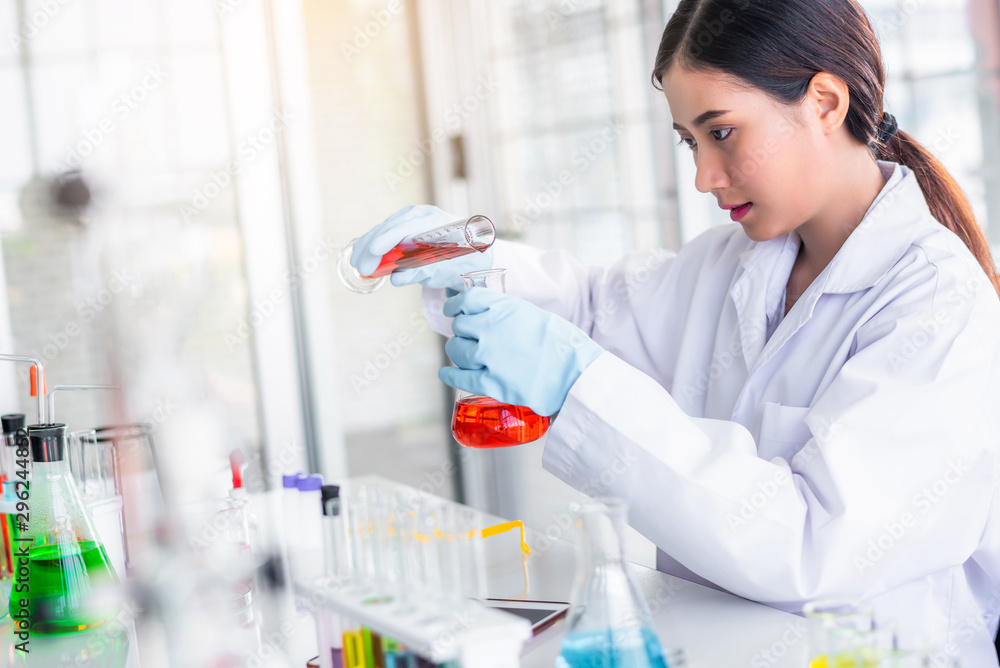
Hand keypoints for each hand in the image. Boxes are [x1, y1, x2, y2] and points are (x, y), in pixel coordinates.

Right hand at [350, 205, 493, 290]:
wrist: (473, 247)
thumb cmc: (461, 259)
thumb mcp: (445, 270)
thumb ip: (421, 273)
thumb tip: (396, 279)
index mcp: (436, 222)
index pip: (407, 227)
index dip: (389, 239)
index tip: (374, 251)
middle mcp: (422, 214)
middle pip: (391, 227)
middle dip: (372, 247)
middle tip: (361, 268)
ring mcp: (413, 216)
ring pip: (385, 227)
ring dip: (368, 244)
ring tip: (355, 263)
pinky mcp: (406, 222)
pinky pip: (386, 230)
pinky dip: (373, 241)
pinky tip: (362, 253)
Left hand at [438, 288, 603, 416]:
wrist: (576, 375)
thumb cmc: (563, 345)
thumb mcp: (535, 316)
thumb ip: (509, 314)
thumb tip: (490, 316)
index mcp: (506, 308)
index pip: (467, 300)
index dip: (455, 304)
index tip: (453, 309)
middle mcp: (492, 328)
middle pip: (459, 325)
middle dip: (462, 330)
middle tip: (469, 336)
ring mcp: (489, 356)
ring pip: (456, 349)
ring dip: (458, 351)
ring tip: (464, 354)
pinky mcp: (491, 383)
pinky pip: (459, 376)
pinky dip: (450, 374)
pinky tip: (447, 373)